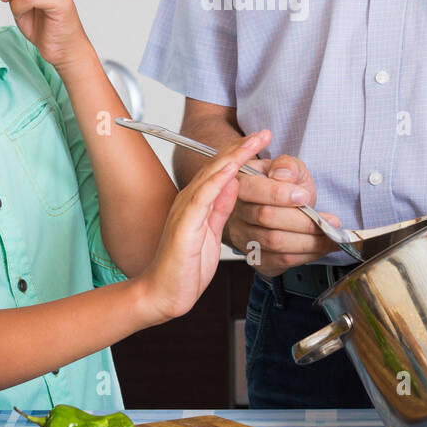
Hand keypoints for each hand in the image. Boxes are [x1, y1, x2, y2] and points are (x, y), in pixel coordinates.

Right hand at [139, 131, 268, 322]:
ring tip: (252, 143)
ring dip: (233, 157)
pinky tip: (232, 170)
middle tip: (263, 133)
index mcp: (198, 203)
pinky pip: (202, 198)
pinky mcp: (184, 225)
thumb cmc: (184, 268)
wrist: (162, 293)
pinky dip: (217, 181)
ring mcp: (186, 211)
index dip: (241, 154)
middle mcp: (190, 201)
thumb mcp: (211, 233)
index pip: (222, 170)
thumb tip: (234, 184)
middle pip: (218, 166)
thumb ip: (221, 208)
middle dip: (241, 147)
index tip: (261, 141)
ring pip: (211, 176)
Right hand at [223, 152, 341, 276]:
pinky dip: (307, 255)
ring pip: (275, 243)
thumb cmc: (283, 186)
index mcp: (239, 183)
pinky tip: (322, 247)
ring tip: (332, 235)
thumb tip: (282, 176)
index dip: (279, 194)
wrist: (279, 208)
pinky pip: (280, 261)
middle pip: (267, 218)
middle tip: (331, 221)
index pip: (252, 189)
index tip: (305, 197)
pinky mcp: (255, 258)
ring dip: (309, 241)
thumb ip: (287, 166)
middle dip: (303, 221)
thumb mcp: (288, 168)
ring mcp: (243, 238)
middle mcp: (235, 213)